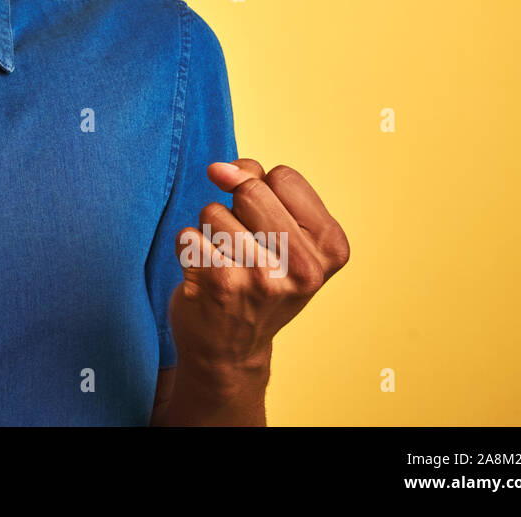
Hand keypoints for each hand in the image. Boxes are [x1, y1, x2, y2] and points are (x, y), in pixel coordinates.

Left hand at [168, 160, 349, 373]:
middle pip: (250, 189)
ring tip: (225, 263)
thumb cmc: (257, 281)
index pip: (283, 176)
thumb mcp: (284, 235)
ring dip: (210, 231)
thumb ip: (264, 187)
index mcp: (331, 248)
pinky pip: (188, 234)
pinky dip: (189, 249)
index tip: (264, 222)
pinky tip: (204, 276)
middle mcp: (304, 267)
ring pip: (214, 210)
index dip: (262, 189)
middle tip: (242, 245)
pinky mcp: (221, 285)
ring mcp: (262, 278)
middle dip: (234, 207)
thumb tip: (220, 169)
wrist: (230, 351)